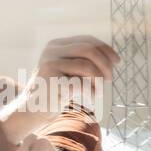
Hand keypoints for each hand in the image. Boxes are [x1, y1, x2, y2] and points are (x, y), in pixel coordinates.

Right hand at [0, 34, 117, 145]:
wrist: (32, 109)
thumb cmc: (56, 91)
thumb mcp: (70, 71)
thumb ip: (85, 61)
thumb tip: (113, 58)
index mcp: (56, 45)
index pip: (87, 40)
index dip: (105, 49)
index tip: (117, 61)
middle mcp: (51, 51)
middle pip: (88, 50)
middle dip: (105, 64)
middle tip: (110, 79)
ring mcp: (50, 64)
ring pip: (86, 66)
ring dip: (98, 80)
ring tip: (98, 92)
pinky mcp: (51, 81)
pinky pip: (80, 83)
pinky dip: (90, 91)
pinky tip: (90, 98)